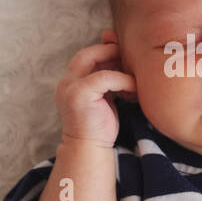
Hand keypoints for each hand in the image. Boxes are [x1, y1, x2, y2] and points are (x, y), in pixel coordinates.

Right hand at [54, 29, 136, 147]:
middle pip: (87, 53)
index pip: (87, 57)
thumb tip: (125, 65)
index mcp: (71, 83)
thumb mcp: (104, 99)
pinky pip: (105, 77)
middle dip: (110, 50)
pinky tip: (134, 87)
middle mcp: (67, 83)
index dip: (105, 51)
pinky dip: (122, 79)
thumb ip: (107, 83)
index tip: (125, 53)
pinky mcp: (79, 94)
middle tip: (131, 56)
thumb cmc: (100, 128)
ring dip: (118, 64)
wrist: (89, 150)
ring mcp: (70, 87)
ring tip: (134, 72)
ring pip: (94, 59)